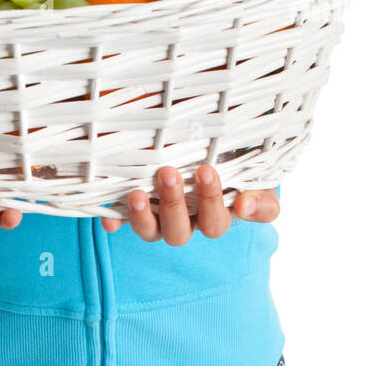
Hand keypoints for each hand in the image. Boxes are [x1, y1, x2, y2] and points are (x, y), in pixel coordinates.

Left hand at [100, 165, 278, 244]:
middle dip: (175, 204)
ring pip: (152, 231)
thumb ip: (257, 184)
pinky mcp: (135, 209)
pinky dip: (115, 219)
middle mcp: (189, 219)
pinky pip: (122, 221)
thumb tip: (246, 205)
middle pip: (182, 231)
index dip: (216, 203)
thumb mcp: (250, 165)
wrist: (197, 134)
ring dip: (143, 215)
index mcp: (219, 211)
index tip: (209, 172)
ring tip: (136, 193)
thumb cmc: (228, 151)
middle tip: (169, 174)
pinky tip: (108, 216)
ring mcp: (160, 217)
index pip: (220, 221)